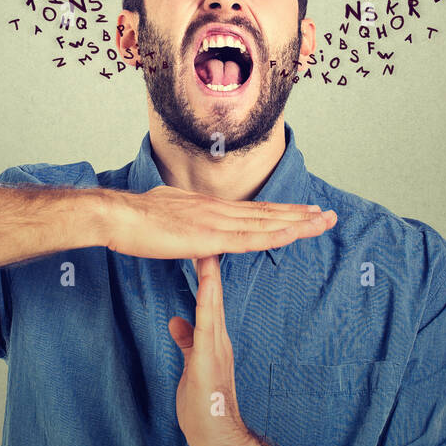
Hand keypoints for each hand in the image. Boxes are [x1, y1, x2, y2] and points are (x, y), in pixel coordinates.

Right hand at [103, 185, 335, 259]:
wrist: (118, 217)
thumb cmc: (134, 220)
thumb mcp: (166, 216)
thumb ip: (184, 222)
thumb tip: (188, 226)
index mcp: (208, 207)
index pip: (252, 210)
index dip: (279, 212)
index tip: (302, 212)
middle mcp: (218, 209)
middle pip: (267, 212)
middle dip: (299, 215)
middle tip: (327, 214)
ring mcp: (216, 221)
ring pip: (266, 223)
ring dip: (298, 223)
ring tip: (324, 221)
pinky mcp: (209, 237)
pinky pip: (250, 238)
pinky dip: (276, 235)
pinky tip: (295, 234)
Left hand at [168, 255, 249, 445]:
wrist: (216, 435)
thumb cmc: (203, 405)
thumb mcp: (191, 365)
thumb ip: (186, 341)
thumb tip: (176, 321)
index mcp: (214, 336)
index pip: (209, 296)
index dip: (206, 269)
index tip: (201, 241)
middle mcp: (219, 336)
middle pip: (214, 292)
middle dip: (211, 262)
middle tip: (209, 231)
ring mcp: (216, 346)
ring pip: (212, 303)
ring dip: (210, 276)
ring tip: (208, 248)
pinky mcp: (209, 358)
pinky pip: (208, 324)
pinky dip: (208, 302)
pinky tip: (207, 284)